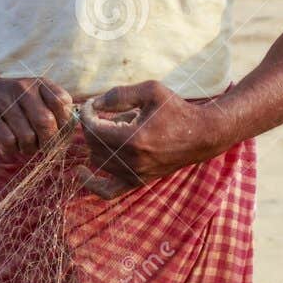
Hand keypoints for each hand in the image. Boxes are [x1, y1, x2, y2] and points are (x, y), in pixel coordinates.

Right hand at [0, 71, 73, 157]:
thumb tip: (70, 132)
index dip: (64, 122)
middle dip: (47, 142)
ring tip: (23, 146)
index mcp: (38, 84)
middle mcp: (23, 90)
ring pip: (27, 137)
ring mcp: (4, 103)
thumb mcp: (33, 93)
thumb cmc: (11, 98)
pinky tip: (9, 147)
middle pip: (46, 124)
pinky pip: (8, 142)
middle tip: (42, 146)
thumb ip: (53, 107)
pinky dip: (11, 150)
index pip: (62, 103)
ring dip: (28, 149)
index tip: (57, 131)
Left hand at [78, 80, 226, 196]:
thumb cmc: (176, 110)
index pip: (93, 129)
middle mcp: (133, 161)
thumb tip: (93, 104)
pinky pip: (107, 191)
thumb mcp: (150, 91)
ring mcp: (135, 175)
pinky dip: (91, 183)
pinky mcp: (137, 182)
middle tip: (100, 113)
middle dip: (91, 126)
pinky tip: (81, 172)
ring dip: (98, 143)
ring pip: (97, 160)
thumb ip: (119, 95)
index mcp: (134, 139)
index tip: (91, 105)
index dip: (86, 114)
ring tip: (114, 129)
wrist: (201, 135)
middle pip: (92, 145)